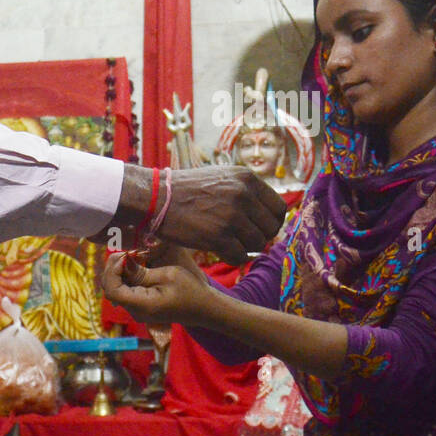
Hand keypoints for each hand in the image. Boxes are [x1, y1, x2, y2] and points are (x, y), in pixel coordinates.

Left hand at [101, 252, 215, 326]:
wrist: (204, 307)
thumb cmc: (190, 290)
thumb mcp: (167, 275)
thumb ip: (141, 272)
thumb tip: (122, 262)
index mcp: (142, 305)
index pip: (112, 290)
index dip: (112, 271)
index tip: (124, 256)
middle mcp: (136, 311)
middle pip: (111, 290)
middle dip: (113, 269)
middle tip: (126, 252)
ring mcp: (137, 310)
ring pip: (116, 289)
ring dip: (119, 272)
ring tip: (130, 255)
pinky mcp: (141, 306)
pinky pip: (126, 291)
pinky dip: (125, 277)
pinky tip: (134, 264)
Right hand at [157, 166, 285, 263]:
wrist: (156, 197)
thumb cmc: (188, 190)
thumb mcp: (223, 178)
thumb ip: (247, 192)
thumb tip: (270, 216)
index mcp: (247, 178)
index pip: (279, 208)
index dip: (271, 223)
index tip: (260, 229)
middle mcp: (243, 194)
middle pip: (271, 229)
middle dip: (259, 238)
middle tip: (243, 239)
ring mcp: (231, 216)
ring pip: (257, 244)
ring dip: (245, 248)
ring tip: (228, 242)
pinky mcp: (218, 236)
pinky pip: (240, 257)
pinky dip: (232, 258)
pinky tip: (220, 251)